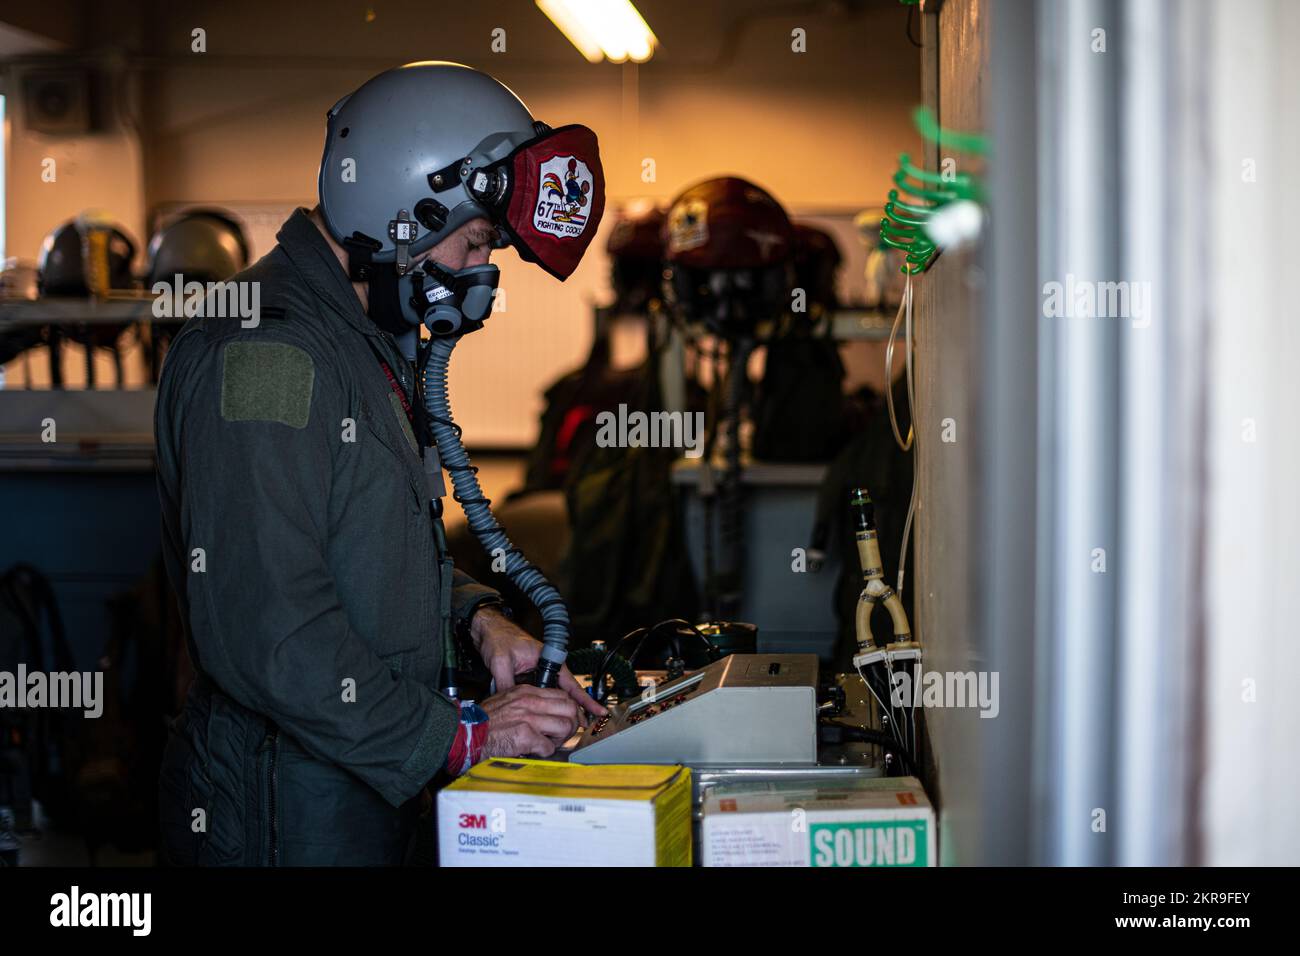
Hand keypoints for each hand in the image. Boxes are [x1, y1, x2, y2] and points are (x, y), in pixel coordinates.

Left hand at [471, 607, 606, 720]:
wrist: (489, 631)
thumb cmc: (499, 638)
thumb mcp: (501, 662)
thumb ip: (506, 683)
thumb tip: (508, 704)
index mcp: (547, 659)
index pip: (570, 683)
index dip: (584, 699)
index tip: (598, 710)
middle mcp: (546, 666)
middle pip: (564, 692)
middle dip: (575, 709)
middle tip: (582, 725)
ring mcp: (538, 673)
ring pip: (552, 695)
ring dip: (560, 709)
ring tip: (568, 725)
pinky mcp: (529, 678)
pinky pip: (540, 694)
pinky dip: (545, 706)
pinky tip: (546, 717)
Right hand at [480, 684, 581, 757]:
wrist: (466, 734)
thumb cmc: (483, 722)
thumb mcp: (507, 702)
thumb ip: (527, 703)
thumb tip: (546, 712)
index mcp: (526, 692)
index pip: (563, 695)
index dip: (569, 710)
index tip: (568, 719)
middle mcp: (529, 702)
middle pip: (570, 709)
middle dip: (571, 724)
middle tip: (562, 734)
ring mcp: (528, 718)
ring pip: (565, 726)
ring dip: (560, 739)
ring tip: (548, 743)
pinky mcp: (525, 736)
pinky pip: (549, 746)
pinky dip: (545, 752)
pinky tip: (535, 751)